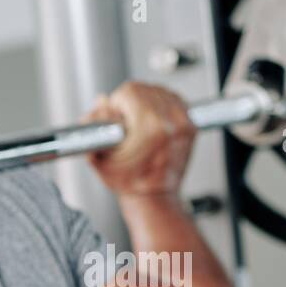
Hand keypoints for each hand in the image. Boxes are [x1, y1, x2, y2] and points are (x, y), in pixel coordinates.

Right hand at [85, 81, 195, 197]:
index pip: (130, 91)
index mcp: (150, 127)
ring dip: (145, 100)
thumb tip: (100, 102)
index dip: (116, 103)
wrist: (154, 197)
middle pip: (145, 89)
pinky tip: (152, 118)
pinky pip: (175, 99)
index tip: (114, 116)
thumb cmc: (128, 183)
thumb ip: (94, 127)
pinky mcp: (191, 125)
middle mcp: (171, 121)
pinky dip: (162, 104)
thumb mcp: (101, 157)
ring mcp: (184, 122)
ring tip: (137, 120)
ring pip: (160, 90)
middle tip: (124, 120)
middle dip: (129, 101)